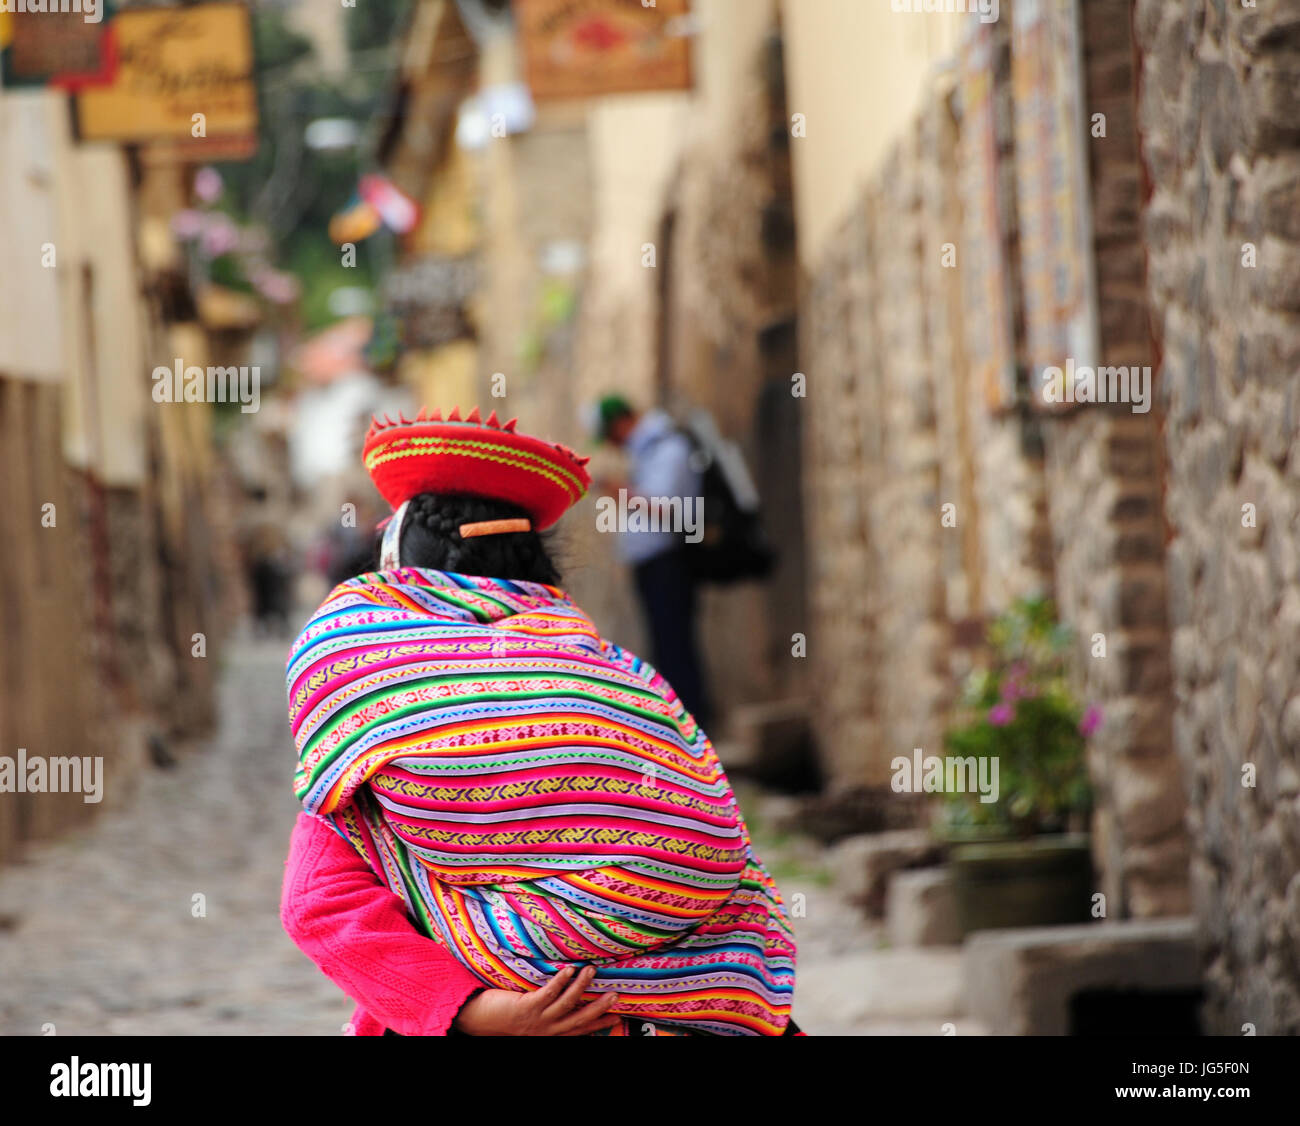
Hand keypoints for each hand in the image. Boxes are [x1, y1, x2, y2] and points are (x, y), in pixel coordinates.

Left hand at [451, 966, 620, 1035]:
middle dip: (598, 1008)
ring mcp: (537, 1019)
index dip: (599, 1023)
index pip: (580, 1029)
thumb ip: (549, 1013)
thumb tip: (565, 998)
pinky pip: (547, 993)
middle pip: (578, 1019)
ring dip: (581, 987)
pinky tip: (569, 970)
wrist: (480, 1021)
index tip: (618, 1016)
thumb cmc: (504, 1018)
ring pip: (566, 1003)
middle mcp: (546, 1029)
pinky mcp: (526, 1007)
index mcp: (550, 1034)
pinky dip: (560, 982)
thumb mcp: (532, 1021)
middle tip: (615, 995)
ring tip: (592, 970)